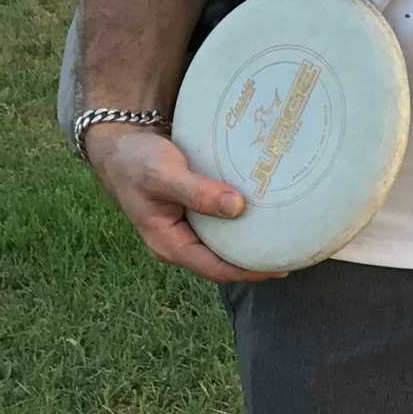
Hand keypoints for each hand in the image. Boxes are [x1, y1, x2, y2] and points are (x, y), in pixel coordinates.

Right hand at [83, 125, 282, 284]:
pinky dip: (243, 221)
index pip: (216, 269)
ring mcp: (186, 228)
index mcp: (169, 244)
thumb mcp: (164, 174)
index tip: (280, 268)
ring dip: (252, 241)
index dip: (248, 271)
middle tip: (292, 253)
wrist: (119, 142)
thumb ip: (197, 192)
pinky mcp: (194, 211)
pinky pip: (222, 223)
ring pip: (225, 243)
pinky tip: (266, 211)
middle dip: (256, 260)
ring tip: (286, 235)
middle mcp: (179, 242)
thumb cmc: (136, 160)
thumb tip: (238, 207)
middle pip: (224, 261)